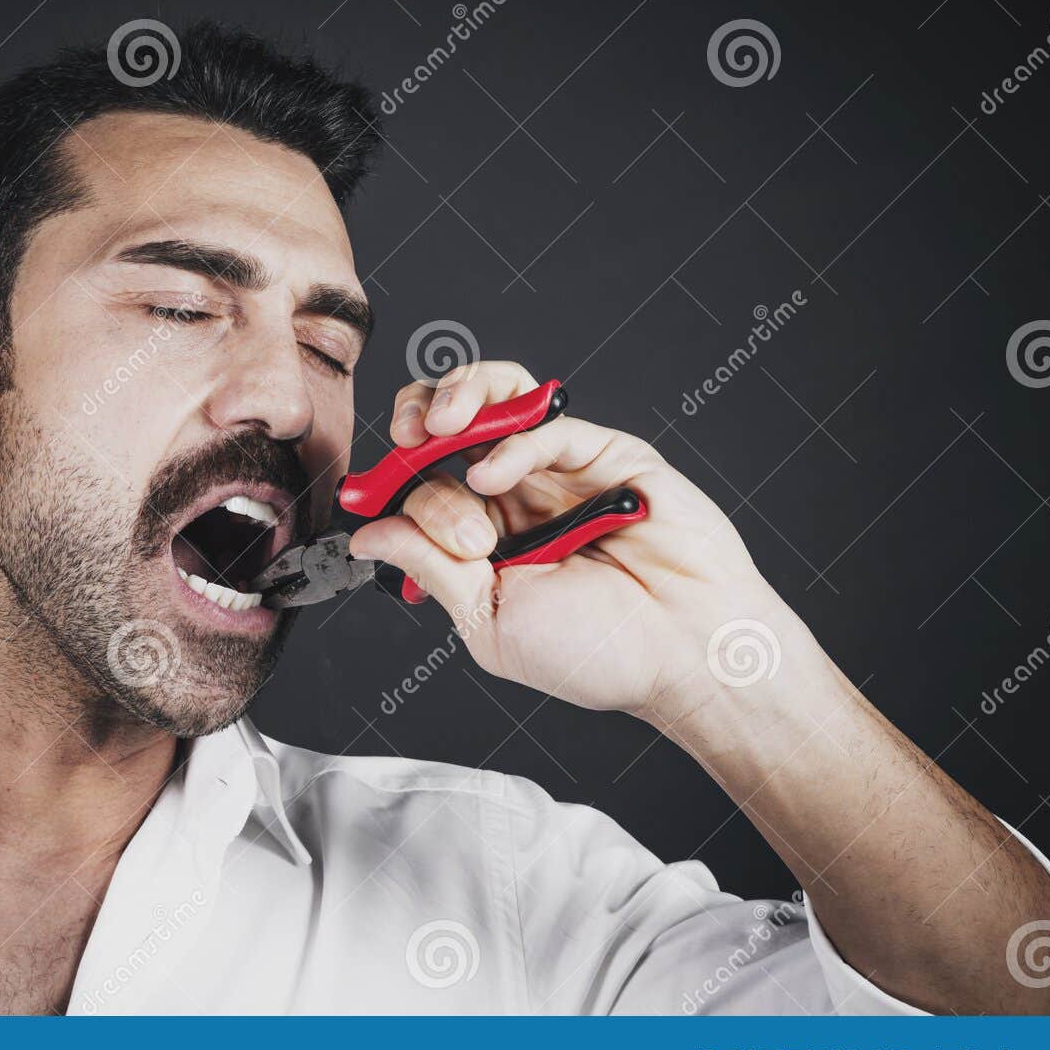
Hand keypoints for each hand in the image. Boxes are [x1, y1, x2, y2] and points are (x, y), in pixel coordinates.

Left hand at [347, 361, 808, 723]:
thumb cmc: (598, 651)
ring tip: (439, 427)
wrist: (685, 652)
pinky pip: (548, 426)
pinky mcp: (607, 452)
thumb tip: (367, 534)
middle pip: (450, 425)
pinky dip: (513, 442)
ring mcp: (560, 470)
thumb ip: (431, 566)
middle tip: (405, 438)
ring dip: (459, 397)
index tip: (364, 493)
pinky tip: (491, 476)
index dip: (390, 479)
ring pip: (497, 399)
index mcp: (482, 537)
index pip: (420, 484)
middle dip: (417, 418)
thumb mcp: (489, 618)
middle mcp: (516, 495)